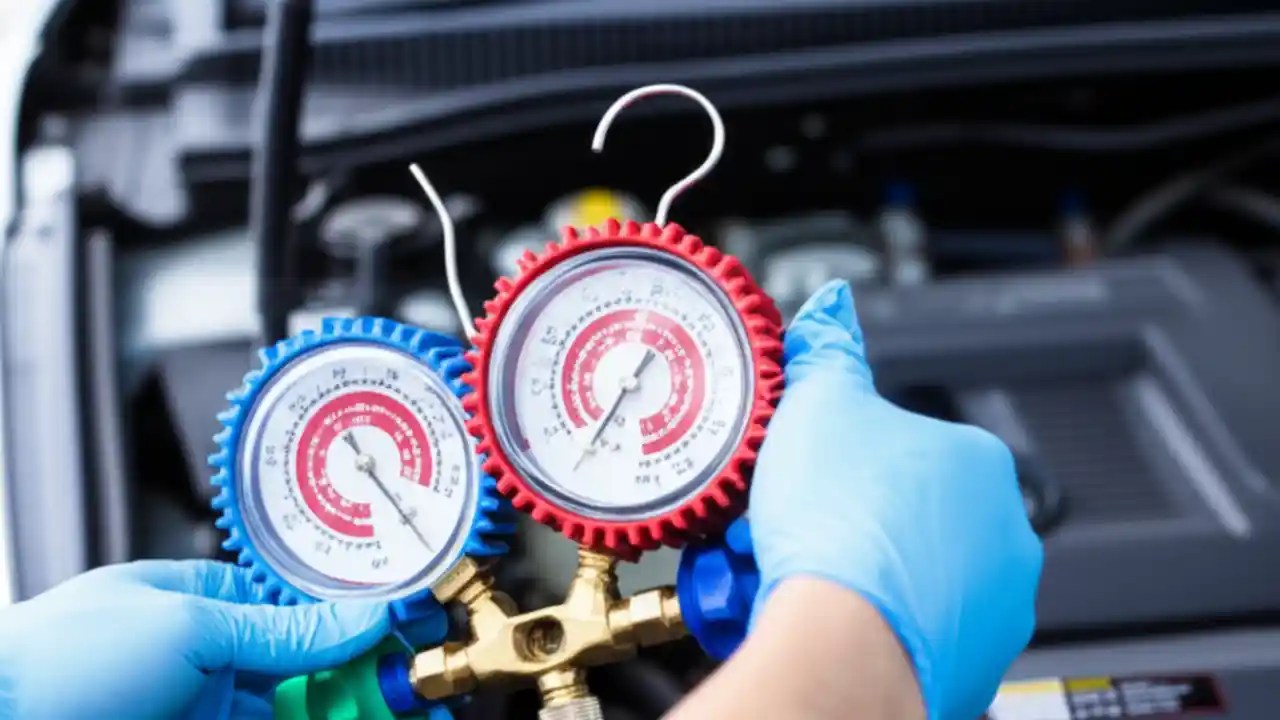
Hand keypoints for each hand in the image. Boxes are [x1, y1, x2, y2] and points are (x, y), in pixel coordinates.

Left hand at [0, 560, 390, 719]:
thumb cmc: (55, 662)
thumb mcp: (188, 628)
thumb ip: (284, 630)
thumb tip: (363, 613)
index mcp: (195, 605)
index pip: (297, 617)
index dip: (353, 634)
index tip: (400, 650)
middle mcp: (196, 662)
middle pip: (297, 677)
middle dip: (352, 689)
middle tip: (403, 702)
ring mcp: (189, 711)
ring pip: (281, 715)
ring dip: (333, 714)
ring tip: (390, 716)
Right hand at [749, 280, 1041, 719]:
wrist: (845, 641)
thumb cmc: (843, 530)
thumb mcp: (818, 407)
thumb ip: (827, 354)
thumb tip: (830, 312)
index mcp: (979, 462)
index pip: (907, 445)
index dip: (844, 460)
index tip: (808, 479)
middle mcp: (1004, 533)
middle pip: (908, 516)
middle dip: (852, 521)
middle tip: (799, 530)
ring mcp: (994, 604)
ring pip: (910, 579)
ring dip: (863, 575)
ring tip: (805, 580)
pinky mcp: (971, 664)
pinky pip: (911, 636)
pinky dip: (873, 629)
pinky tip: (831, 621)